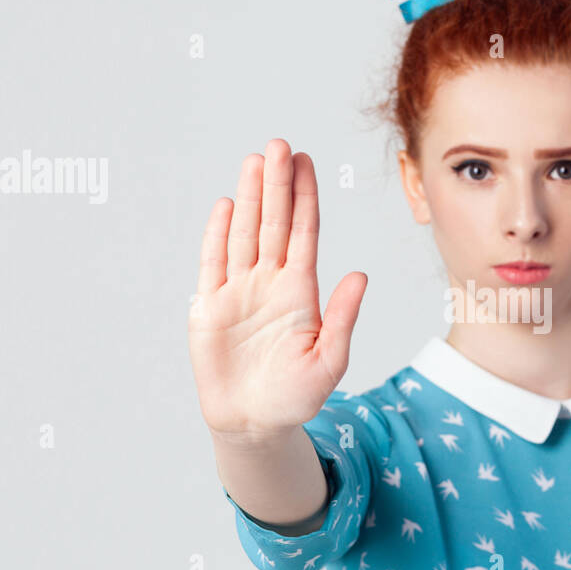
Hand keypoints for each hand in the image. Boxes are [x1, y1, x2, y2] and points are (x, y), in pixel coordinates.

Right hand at [188, 139, 366, 441]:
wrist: (253, 424)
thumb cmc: (296, 397)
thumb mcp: (329, 361)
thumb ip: (343, 318)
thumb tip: (360, 275)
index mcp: (301, 292)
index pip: (304, 233)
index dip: (305, 198)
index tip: (307, 162)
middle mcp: (270, 283)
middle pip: (274, 223)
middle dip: (277, 184)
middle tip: (281, 145)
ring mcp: (239, 291)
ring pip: (245, 234)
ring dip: (249, 198)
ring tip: (255, 161)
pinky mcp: (210, 307)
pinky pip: (213, 262)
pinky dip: (218, 234)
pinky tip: (225, 205)